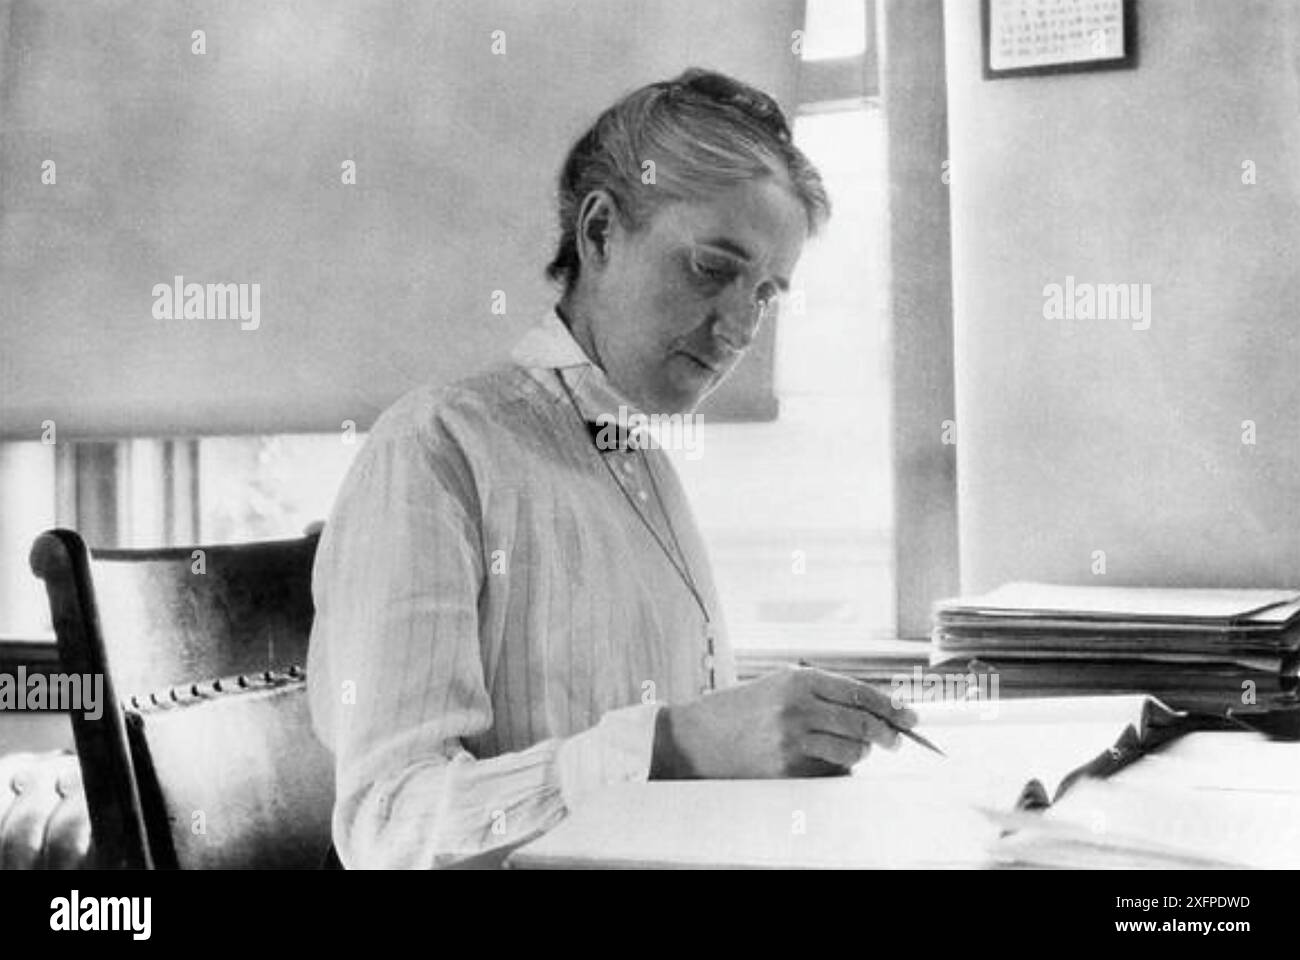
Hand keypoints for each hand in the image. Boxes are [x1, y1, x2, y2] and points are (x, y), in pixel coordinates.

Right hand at [652, 665, 918, 778]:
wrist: (696, 737)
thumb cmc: (740, 709)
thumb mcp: (778, 686)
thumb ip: (821, 693)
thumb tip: (872, 709)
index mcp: (798, 679)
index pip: (859, 692)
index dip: (889, 706)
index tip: (909, 715)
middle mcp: (797, 707)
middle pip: (862, 722)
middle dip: (887, 733)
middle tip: (898, 740)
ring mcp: (792, 739)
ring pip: (852, 750)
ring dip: (862, 752)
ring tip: (858, 750)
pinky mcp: (786, 768)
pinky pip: (830, 771)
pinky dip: (839, 769)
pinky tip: (831, 763)